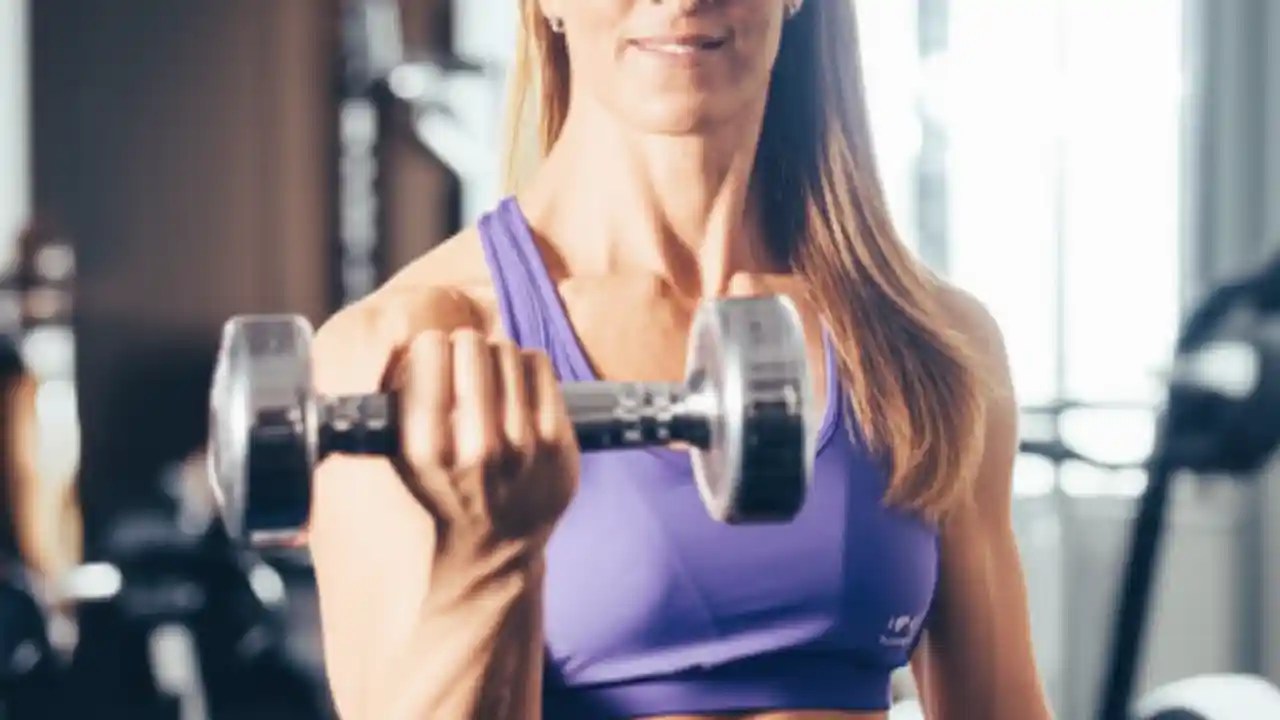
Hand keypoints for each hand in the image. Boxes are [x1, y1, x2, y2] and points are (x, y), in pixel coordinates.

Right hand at [390, 327, 579, 561]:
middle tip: (465, 361)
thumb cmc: (444, 489)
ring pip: (508, 351)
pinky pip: (540, 366)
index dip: (431, 346)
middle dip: (465, 346)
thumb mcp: (402, 454)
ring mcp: (522, 446)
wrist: (494, 547)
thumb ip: (400, 400)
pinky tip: (518, 387)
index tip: (434, 355)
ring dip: (496, 355)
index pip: (431, 351)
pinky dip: (526, 366)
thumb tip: (418, 341)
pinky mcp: (557, 442)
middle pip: (472, 345)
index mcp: (427, 448)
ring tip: (491, 377)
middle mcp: (476, 448)